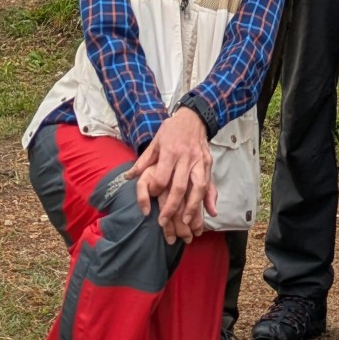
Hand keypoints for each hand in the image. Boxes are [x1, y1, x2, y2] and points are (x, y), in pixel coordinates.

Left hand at [129, 107, 214, 243]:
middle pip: (180, 186)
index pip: (162, 177)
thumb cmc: (171, 130)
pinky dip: (211, 198)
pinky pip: (210, 183)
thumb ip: (143, 161)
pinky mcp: (208, 163)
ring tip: (186, 222)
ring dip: (193, 206)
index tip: (152, 196)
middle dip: (172, 207)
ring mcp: (199, 161)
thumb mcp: (155, 142)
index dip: (156, 189)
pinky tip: (211, 211)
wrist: (194, 117)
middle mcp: (187, 158)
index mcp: (171, 152)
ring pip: (198, 187)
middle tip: (163, 222)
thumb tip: (128, 177)